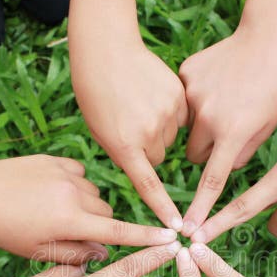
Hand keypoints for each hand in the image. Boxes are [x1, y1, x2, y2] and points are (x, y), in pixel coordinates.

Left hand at [0, 154, 177, 263]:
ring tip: (53, 212)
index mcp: (68, 220)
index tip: (170, 239)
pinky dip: (74, 186)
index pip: (116, 231)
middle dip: (98, 224)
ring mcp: (66, 174)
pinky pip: (81, 175)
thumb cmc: (1, 227)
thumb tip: (102, 254)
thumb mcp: (35, 251)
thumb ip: (74, 254)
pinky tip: (51, 192)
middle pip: (106, 212)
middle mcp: (73, 194)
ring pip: (94, 195)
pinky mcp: (58, 160)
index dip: (145, 238)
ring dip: (86, 206)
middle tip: (70, 233)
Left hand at [71, 22, 186, 229]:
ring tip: (139, 108)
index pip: (147, 186)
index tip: (177, 227)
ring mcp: (166, 113)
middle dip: (148, 151)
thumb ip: (123, 154)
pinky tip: (153, 98)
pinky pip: (181, 119)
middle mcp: (147, 132)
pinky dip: (170, 114)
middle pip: (158, 159)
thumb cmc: (95, 93)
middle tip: (131, 128)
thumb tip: (146, 169)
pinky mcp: (178, 97)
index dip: (162, 208)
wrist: (107, 50)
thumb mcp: (99, 131)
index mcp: (123, 144)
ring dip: (159, 131)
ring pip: (170, 139)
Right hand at [180, 25, 276, 234]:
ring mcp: (193, 93)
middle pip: (193, 153)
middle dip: (206, 150)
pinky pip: (184, 98)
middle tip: (227, 134)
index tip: (188, 228)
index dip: (200, 207)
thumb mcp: (268, 124)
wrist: (270, 38)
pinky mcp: (186, 74)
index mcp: (233, 132)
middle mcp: (208, 115)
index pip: (211, 179)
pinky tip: (219, 83)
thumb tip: (224, 168)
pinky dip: (197, 97)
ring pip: (187, 126)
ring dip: (201, 123)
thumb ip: (243, 152)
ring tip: (226, 103)